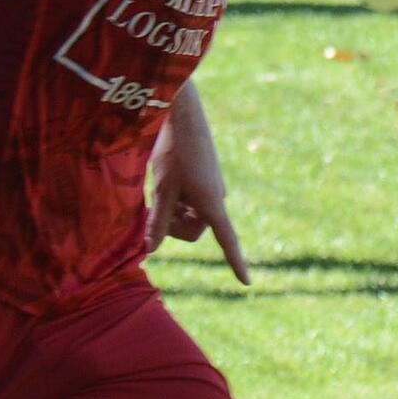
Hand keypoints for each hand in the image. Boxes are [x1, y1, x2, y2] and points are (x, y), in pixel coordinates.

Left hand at [146, 93, 249, 284]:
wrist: (183, 115)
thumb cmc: (173, 152)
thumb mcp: (162, 189)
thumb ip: (157, 221)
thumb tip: (150, 249)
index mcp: (211, 204)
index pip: (227, 241)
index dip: (235, 262)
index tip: (246, 283)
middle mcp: (217, 197)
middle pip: (194, 230)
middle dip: (174, 225)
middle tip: (153, 209)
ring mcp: (212, 186)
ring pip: (191, 214)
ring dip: (174, 210)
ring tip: (160, 187)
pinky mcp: (206, 176)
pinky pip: (192, 199)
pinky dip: (178, 198)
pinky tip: (167, 178)